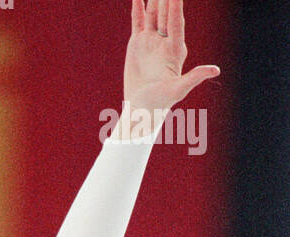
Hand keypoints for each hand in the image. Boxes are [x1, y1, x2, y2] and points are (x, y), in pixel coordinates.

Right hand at [124, 0, 219, 117]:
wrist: (141, 109)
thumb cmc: (160, 103)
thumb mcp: (178, 90)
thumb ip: (195, 77)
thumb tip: (215, 70)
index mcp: (175, 49)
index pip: (176, 23)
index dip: (175, 7)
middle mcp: (164, 42)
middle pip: (165, 14)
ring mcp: (151, 41)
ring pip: (153, 14)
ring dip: (154, 0)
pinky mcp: (137, 44)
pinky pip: (138, 21)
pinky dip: (137, 8)